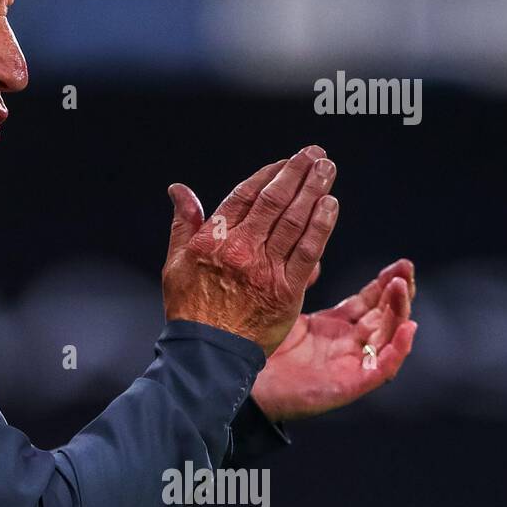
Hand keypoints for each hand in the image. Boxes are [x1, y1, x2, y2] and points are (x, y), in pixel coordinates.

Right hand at [163, 145, 338, 355]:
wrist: (208, 352)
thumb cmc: (190, 308)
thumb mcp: (176, 262)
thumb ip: (184, 222)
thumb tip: (179, 189)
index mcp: (213, 240)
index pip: (245, 196)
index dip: (267, 174)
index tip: (284, 161)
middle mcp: (240, 249)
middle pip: (274, 201)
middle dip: (297, 173)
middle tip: (315, 154)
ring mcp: (265, 269)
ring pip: (294, 220)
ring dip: (314, 191)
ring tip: (327, 169)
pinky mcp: (287, 289)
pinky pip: (308, 250)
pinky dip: (321, 225)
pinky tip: (330, 205)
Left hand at [251, 259, 418, 422]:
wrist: (243, 377)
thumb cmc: (259, 347)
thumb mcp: (285, 310)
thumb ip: (301, 284)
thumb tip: (314, 256)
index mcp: (333, 326)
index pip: (369, 302)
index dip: (384, 283)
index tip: (401, 264)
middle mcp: (347, 343)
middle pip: (383, 317)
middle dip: (398, 293)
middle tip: (405, 268)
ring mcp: (351, 364)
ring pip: (388, 337)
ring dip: (399, 312)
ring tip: (401, 287)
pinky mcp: (351, 384)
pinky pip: (383, 368)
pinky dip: (398, 349)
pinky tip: (407, 328)